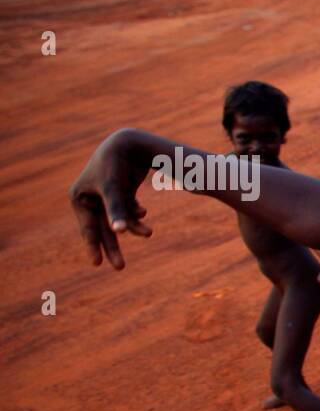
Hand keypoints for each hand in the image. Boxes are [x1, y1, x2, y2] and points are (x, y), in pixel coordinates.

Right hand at [68, 130, 153, 268]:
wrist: (130, 143)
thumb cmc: (116, 165)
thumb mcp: (114, 189)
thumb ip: (117, 210)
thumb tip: (119, 232)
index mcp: (80, 198)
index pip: (88, 228)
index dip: (93, 247)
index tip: (97, 264)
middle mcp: (90, 197)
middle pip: (103, 228)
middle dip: (113, 247)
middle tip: (120, 267)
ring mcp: (105, 194)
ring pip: (119, 219)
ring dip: (134, 226)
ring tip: (149, 233)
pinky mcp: (120, 190)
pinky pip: (127, 209)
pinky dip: (136, 213)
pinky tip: (143, 211)